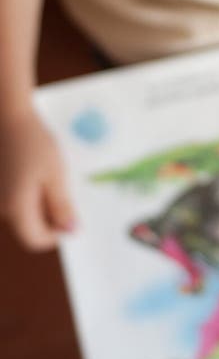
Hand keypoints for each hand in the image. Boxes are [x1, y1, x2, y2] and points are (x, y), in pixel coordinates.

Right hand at [0, 107, 75, 250]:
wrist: (9, 118)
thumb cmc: (34, 143)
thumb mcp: (56, 174)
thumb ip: (62, 206)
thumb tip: (70, 230)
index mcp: (16, 208)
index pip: (36, 240)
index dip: (57, 234)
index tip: (71, 217)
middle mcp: (2, 207)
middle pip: (29, 227)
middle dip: (50, 215)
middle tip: (62, 188)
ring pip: (23, 212)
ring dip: (40, 202)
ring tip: (50, 175)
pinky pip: (16, 198)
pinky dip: (30, 192)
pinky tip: (37, 172)